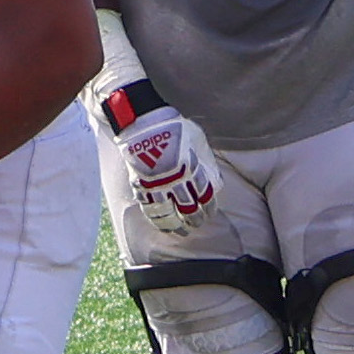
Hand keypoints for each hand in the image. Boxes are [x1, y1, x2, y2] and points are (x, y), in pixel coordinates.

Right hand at [118, 106, 219, 233]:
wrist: (143, 122)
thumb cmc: (174, 128)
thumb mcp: (198, 141)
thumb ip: (205, 162)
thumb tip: (213, 181)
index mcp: (190, 169)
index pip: (203, 196)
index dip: (207, 208)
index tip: (209, 214)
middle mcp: (174, 180)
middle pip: (186, 208)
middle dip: (193, 220)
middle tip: (195, 225)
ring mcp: (155, 184)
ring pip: (166, 212)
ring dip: (173, 225)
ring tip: (178, 231)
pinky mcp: (140, 184)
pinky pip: (147, 206)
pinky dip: (154, 217)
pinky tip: (159, 223)